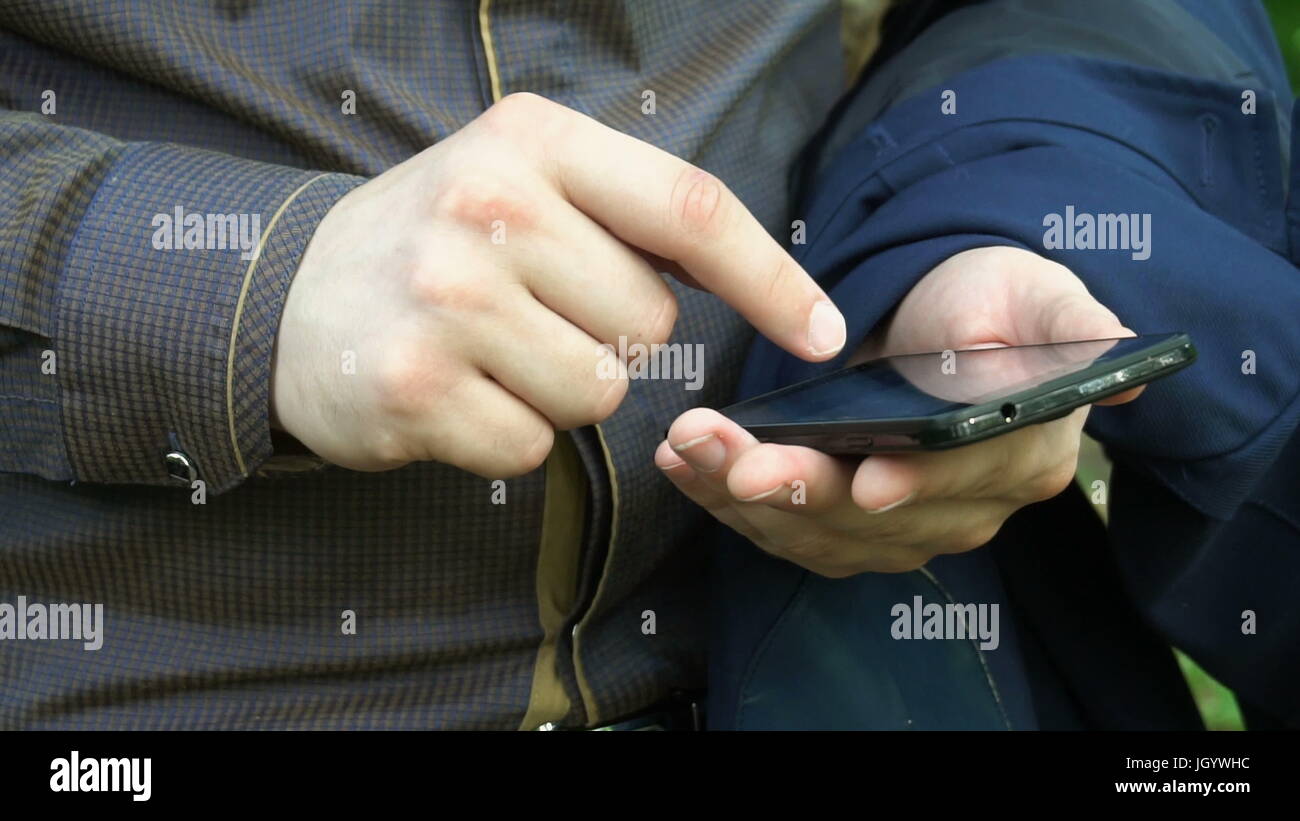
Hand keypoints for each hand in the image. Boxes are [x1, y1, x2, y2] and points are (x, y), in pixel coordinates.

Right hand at [270, 93, 845, 476]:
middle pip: (650, 323)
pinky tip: (453, 394)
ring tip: (488, 354)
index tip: (825, 332)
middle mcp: (488, 207)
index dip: (771, 277)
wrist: (284, 299)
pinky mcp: (415, 386)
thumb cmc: (433, 243)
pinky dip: (505, 438)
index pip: (690, 208)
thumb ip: (624, 212)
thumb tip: (756, 276)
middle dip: (610, 337)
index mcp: (531, 141)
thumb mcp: (518, 182)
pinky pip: (532, 449)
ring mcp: (448, 299)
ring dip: (558, 392)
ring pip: (597, 393)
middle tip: (531, 313)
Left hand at [657, 246, 1138, 576]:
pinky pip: (784, 531)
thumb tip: (1122, 356)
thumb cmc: (1000, 306)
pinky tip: (684, 468)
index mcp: (1020, 454)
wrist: (958, 330)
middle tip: (731, 458)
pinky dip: (727, 504)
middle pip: (876, 518)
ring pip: (818, 533)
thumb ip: (1074, 328)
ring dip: (744, 499)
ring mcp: (902, 526)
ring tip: (687, 448)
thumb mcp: (1043, 299)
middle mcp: (963, 509)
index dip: (918, 482)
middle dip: (800, 490)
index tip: (866, 480)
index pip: (965, 479)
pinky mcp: (847, 525)